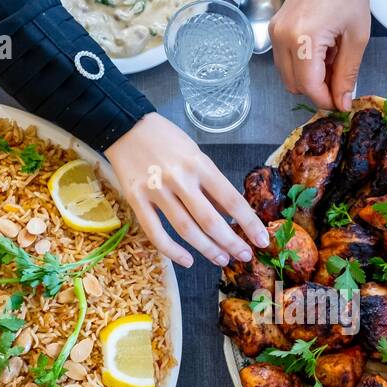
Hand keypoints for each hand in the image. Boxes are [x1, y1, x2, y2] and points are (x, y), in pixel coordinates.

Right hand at [105, 113, 268, 266]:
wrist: (125, 126)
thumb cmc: (165, 139)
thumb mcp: (195, 154)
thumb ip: (210, 184)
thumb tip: (229, 214)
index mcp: (200, 164)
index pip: (231, 200)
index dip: (249, 223)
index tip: (262, 240)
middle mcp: (180, 179)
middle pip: (210, 220)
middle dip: (231, 242)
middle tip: (244, 256)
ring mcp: (156, 190)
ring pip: (186, 229)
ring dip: (207, 249)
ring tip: (222, 260)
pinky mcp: (135, 199)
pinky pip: (155, 232)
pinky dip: (172, 251)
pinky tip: (186, 261)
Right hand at [269, 0, 370, 110]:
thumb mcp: (357, 37)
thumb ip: (347, 74)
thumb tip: (342, 102)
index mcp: (303, 39)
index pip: (309, 87)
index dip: (326, 100)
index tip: (342, 103)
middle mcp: (282, 38)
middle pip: (295, 85)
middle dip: (317, 90)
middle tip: (340, 81)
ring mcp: (275, 33)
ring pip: (287, 76)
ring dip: (309, 79)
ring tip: (332, 62)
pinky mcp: (274, 28)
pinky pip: (284, 61)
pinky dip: (301, 66)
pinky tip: (321, 52)